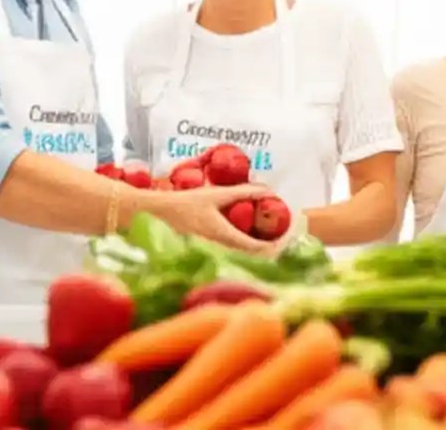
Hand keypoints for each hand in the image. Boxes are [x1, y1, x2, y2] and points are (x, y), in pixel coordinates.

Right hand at [157, 183, 276, 253]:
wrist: (160, 212)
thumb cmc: (187, 202)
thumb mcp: (216, 194)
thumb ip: (242, 192)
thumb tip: (267, 190)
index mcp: (224, 235)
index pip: (255, 248)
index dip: (273, 247)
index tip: (285, 240)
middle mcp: (220, 246)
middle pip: (250, 254)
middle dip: (267, 248)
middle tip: (281, 238)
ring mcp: (212, 248)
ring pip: (240, 253)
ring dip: (256, 247)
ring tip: (269, 236)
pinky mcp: (207, 245)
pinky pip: (231, 249)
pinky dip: (243, 245)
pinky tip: (246, 234)